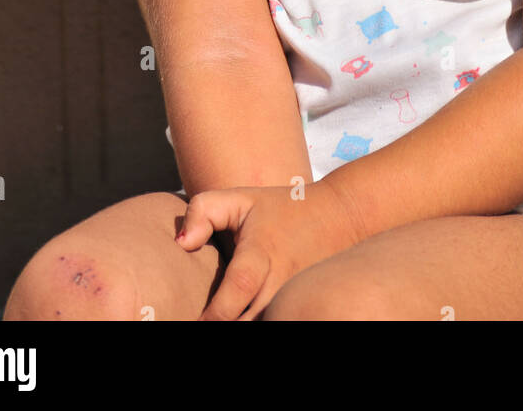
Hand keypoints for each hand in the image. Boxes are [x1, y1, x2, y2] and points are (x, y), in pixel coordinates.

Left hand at [174, 179, 360, 320]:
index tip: (197, 319)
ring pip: (267, 324)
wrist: (340, 216)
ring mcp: (298, 298)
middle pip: (251, 322)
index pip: (236, 292)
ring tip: (223, 317)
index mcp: (262, 253)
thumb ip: (203, 212)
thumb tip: (181, 245)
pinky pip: (281, 322)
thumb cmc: (279, 210)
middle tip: (202, 320)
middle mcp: (282, 281)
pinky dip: (264, 322)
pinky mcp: (308, 309)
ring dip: (244, 324)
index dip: (214, 314)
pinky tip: (245, 315)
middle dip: (225, 325)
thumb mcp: (239, 198)